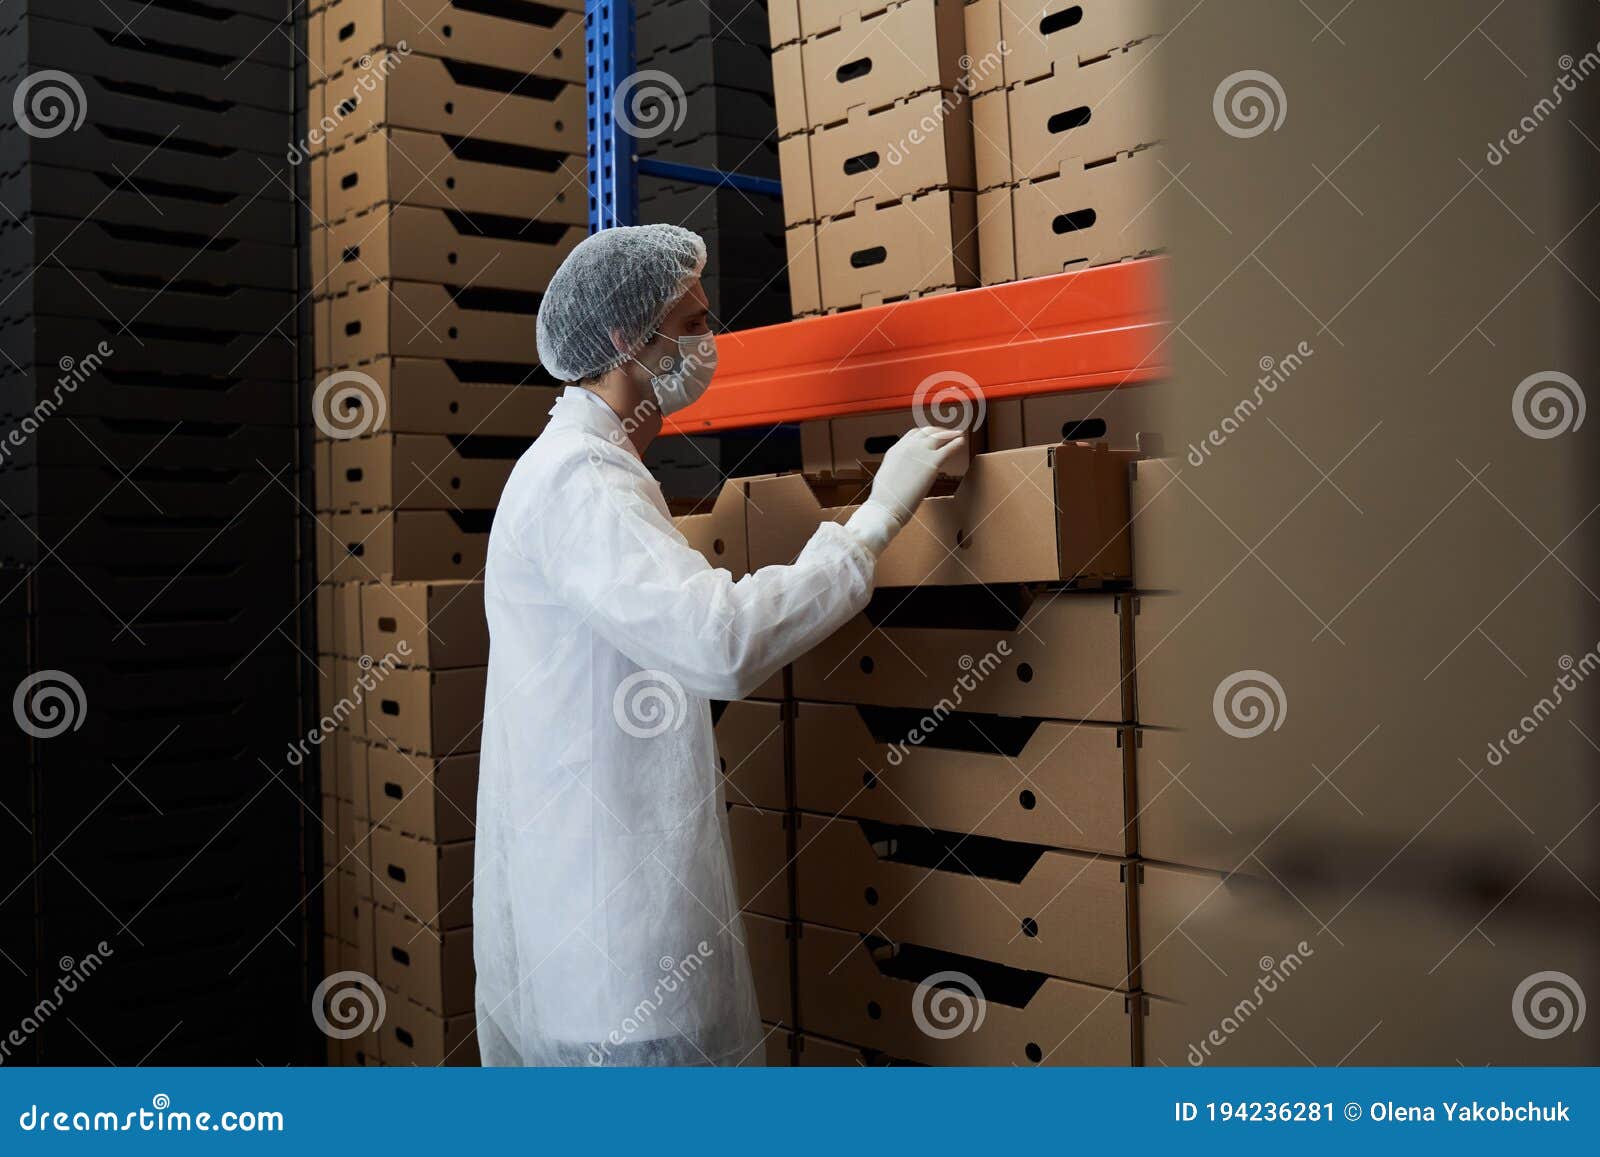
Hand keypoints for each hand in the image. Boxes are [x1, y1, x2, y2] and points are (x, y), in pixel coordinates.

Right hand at [845, 426, 966, 554]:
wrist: (886, 506)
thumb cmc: (884, 500)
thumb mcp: (887, 477)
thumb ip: (898, 470)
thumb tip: (903, 474)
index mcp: (895, 450)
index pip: (913, 434)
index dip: (925, 433)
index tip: (932, 435)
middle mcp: (908, 447)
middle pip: (927, 431)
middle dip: (939, 431)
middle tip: (948, 433)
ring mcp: (920, 452)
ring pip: (939, 436)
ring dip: (950, 434)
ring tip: (958, 434)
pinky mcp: (932, 462)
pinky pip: (949, 448)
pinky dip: (957, 443)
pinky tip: (961, 442)